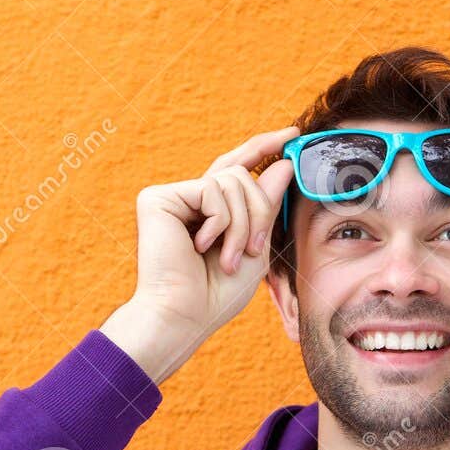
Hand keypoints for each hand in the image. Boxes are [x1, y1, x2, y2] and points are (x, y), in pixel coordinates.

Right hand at [100, 126, 298, 383]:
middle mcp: (188, 199)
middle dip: (259, 210)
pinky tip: (201, 246)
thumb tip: (283, 164)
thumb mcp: (255, 245)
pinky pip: (210, 190)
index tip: (292, 134)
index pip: (238, 168)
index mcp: (209, 211)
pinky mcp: (157, 198)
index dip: (263, 148)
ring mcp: (172, 197)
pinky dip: (219, 221)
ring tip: (228, 258)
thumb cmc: (217, 293)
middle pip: (242, 174)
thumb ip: (267, 206)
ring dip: (241, 223)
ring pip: (232, 181)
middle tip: (255, 248)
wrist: (185, 315)